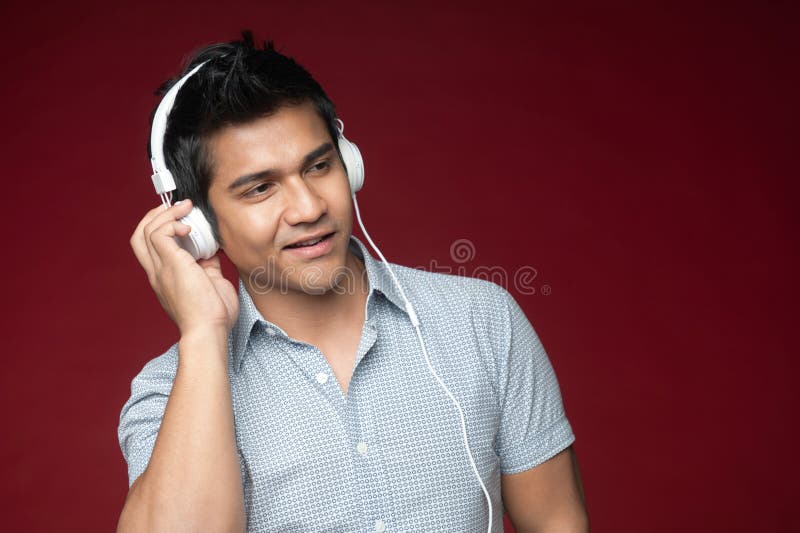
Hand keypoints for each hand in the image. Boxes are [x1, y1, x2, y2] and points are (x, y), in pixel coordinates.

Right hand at [130, 199, 238, 335]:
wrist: (209, 331)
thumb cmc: (213, 315)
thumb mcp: (211, 282)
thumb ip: (208, 265)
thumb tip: (212, 250)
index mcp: (165, 277)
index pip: (151, 247)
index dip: (161, 228)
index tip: (182, 220)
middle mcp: (158, 272)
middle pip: (139, 235)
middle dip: (155, 215)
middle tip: (178, 208)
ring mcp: (161, 268)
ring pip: (146, 230)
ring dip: (165, 214)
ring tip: (185, 208)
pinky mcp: (170, 264)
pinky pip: (159, 233)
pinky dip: (172, 223)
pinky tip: (188, 227)